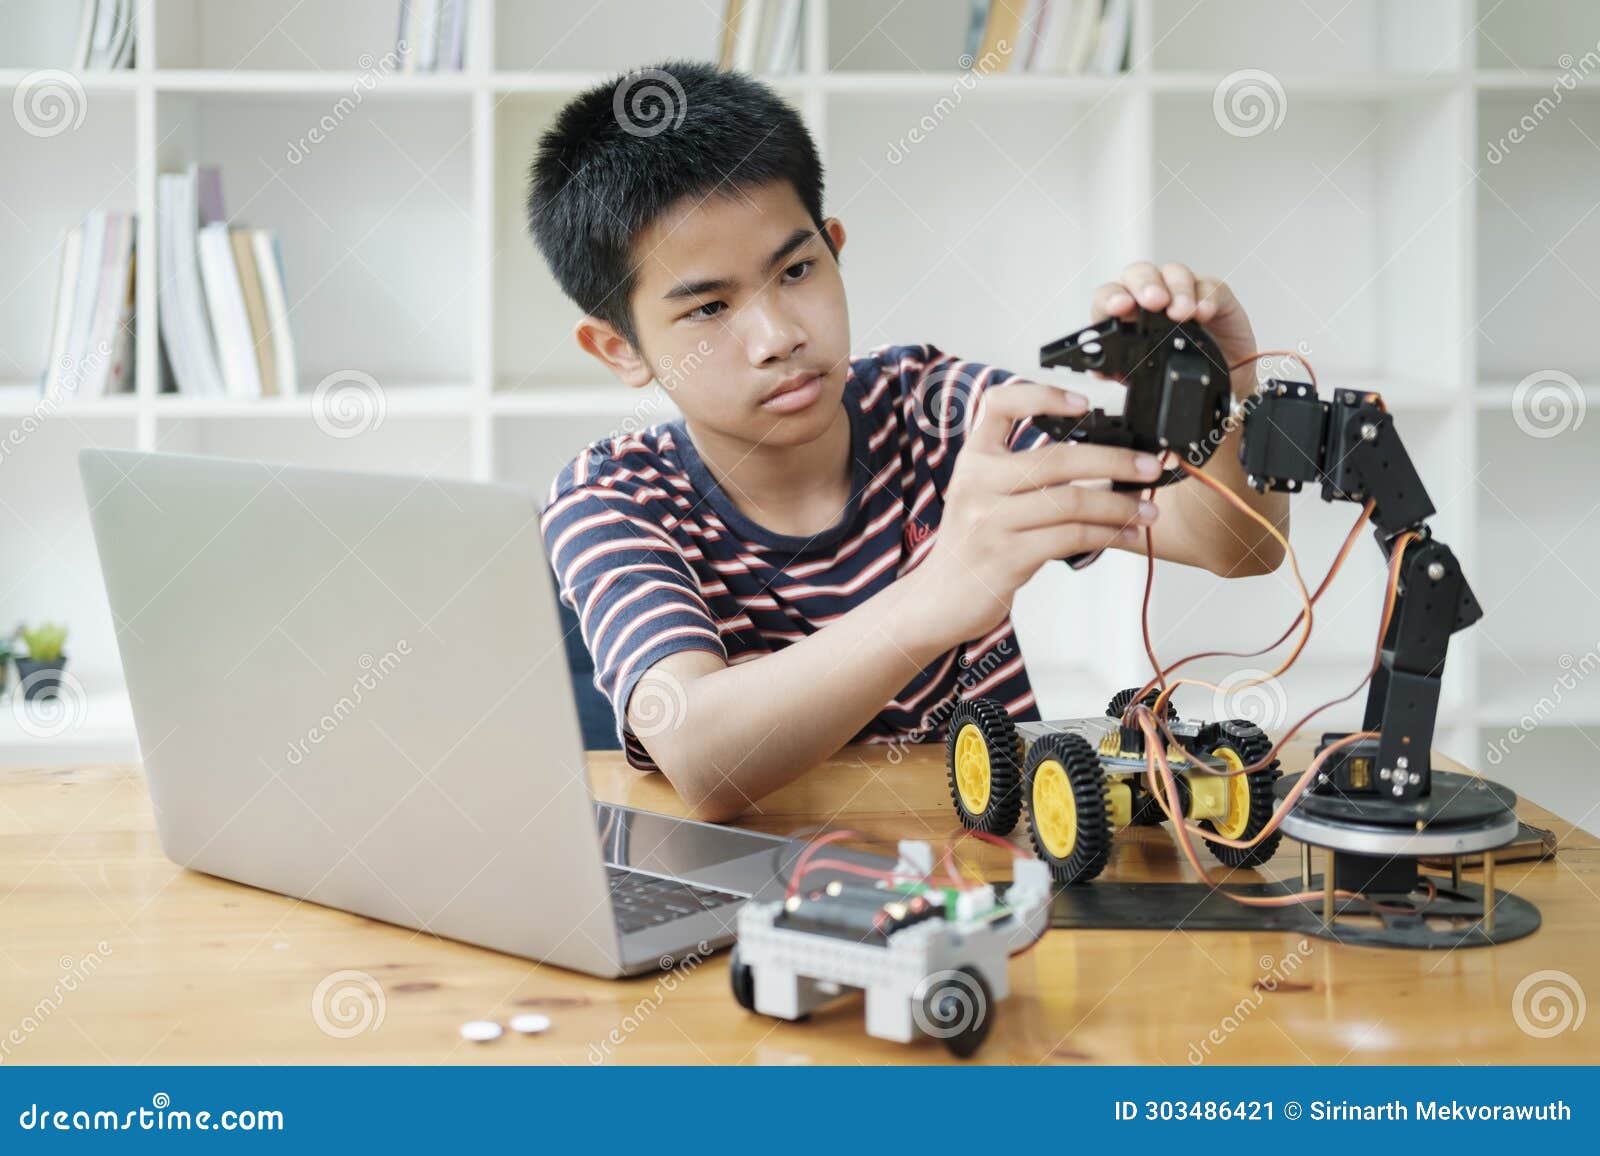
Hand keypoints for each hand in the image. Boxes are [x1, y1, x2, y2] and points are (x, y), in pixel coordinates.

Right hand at [907, 382, 1164, 644]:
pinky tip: (1126, 536)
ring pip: (1070, 502)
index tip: (1084, 402)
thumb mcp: (989, 500)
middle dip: (1114, 461)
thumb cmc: (975, 547)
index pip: (999, 405)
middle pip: (1056, 458)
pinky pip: (1070, 538)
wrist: (939, 600)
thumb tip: (1107, 467)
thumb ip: (1033, 478)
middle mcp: (976, 484)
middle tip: (1150, 466)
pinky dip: (1107, 535)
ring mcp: (988, 521)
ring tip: (1148, 511)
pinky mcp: (1005, 557)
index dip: (1042, 395)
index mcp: (973, 459)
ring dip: (1119, 506)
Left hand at [1091, 261, 1258, 398]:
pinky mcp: (1213, 293)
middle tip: (1153, 302)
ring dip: (1177, 290)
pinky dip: (1206, 297)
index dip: (1111, 298)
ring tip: (1181, 314)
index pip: (1109, 296)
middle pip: (1139, 274)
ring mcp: (1182, 291)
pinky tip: (1204, 313)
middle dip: (1144, 284)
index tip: (1118, 307)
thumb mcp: (1144, 374)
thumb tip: (1099, 371)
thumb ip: (1118, 370)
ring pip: (1174, 273)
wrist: (1221, 374)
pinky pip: (1209, 285)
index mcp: (1125, 313)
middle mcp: (1151, 297)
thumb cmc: (1175, 366)